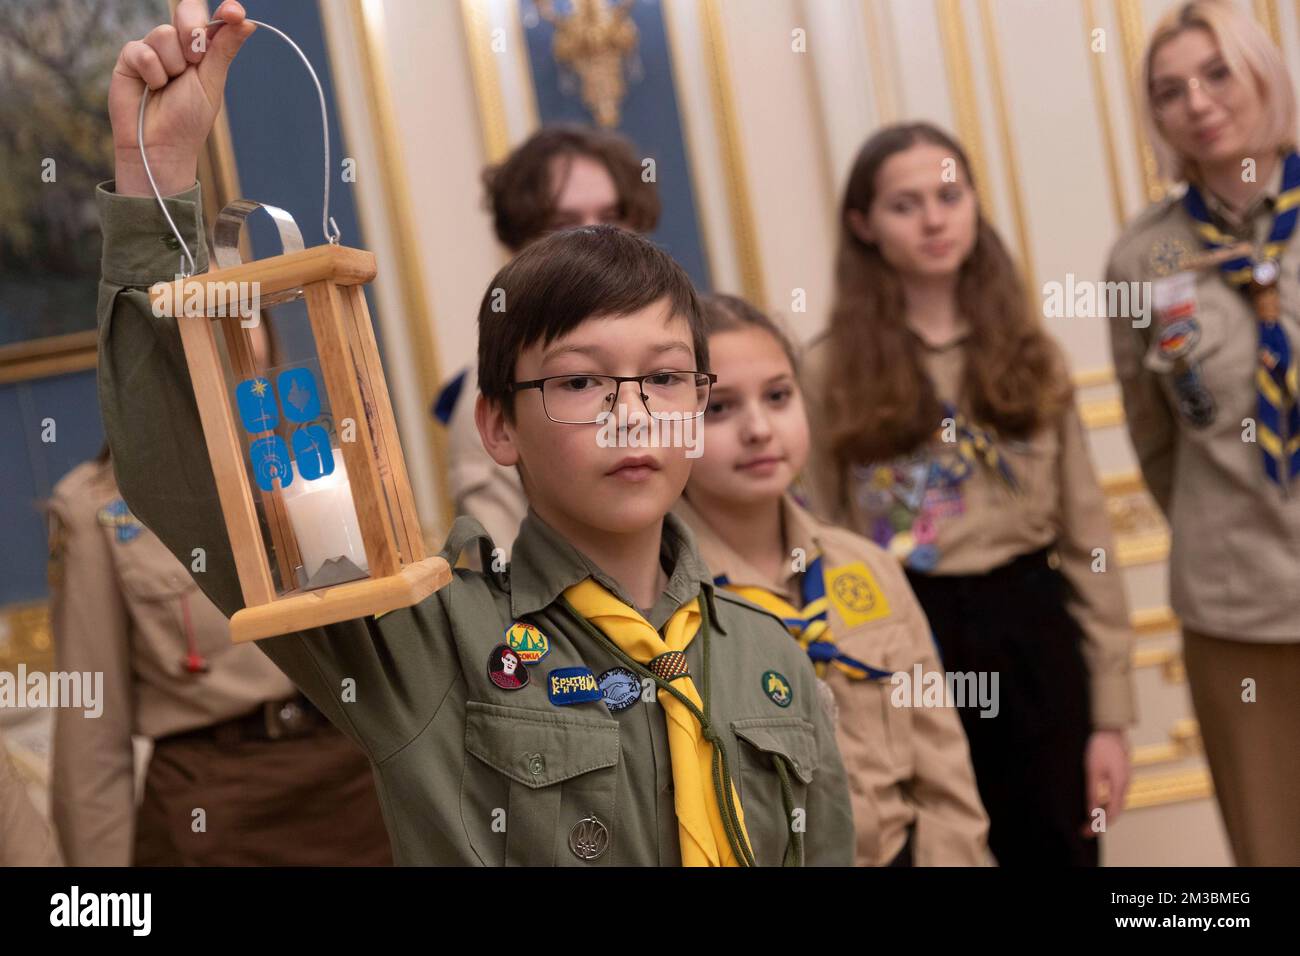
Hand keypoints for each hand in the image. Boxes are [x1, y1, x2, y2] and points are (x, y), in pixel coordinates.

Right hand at [109, 0, 255, 196]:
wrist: (161, 146)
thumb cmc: (189, 119)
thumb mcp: (211, 82)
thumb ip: (224, 49)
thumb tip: (246, 22)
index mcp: (203, 51)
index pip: (213, 20)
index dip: (225, 12)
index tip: (234, 13)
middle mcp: (178, 45)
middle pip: (187, 13)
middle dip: (193, 34)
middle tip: (194, 62)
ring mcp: (153, 49)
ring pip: (164, 33)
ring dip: (172, 65)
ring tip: (168, 87)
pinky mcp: (130, 58)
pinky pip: (142, 50)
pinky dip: (152, 73)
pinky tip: (151, 88)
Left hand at [1082, 728, 1130, 837]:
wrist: (1109, 728)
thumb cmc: (1099, 747)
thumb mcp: (1092, 771)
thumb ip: (1092, 793)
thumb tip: (1091, 813)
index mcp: (1120, 784)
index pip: (1112, 812)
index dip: (1100, 824)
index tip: (1088, 831)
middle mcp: (1126, 783)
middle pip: (1116, 810)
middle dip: (1101, 822)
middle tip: (1086, 830)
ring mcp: (1125, 779)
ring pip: (1116, 802)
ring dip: (1104, 813)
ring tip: (1089, 820)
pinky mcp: (1121, 774)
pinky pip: (1115, 794)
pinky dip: (1106, 803)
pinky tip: (1096, 804)